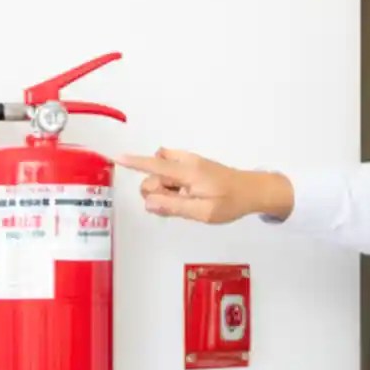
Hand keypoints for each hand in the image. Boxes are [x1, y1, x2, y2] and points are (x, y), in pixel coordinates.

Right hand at [114, 147, 293, 222]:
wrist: (253, 190)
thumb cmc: (231, 202)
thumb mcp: (203, 212)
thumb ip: (175, 207)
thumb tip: (149, 202)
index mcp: (187, 172)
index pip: (154, 165)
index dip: (134, 163)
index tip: (116, 158)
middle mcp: (186, 162)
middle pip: (154, 174)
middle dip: (156, 191)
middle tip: (176, 206)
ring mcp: (189, 162)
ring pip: (161, 172)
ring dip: (164, 188)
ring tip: (184, 201)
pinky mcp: (193, 165)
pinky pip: (171, 171)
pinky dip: (171, 183)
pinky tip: (185, 196)